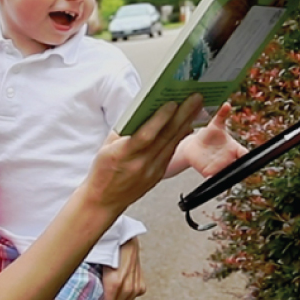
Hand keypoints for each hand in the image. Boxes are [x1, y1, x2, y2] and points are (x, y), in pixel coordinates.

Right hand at [85, 95, 202, 216]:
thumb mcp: (107, 147)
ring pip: (172, 143)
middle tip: (195, 99)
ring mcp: (151, 170)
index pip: (146, 135)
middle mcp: (140, 163)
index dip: (160, 119)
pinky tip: (187, 126)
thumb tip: (142, 110)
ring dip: (185, 123)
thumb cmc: (103, 171)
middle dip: (182, 115)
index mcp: (124, 154)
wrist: (105, 200)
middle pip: (165, 136)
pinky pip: (171, 152)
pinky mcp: (157, 175)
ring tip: (195, 108)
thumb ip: (124, 129)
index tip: (172, 104)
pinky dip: (179, 137)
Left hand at [100, 237, 145, 299]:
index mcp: (114, 285)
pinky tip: (118, 290)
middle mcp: (128, 289)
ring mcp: (136, 288)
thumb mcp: (94, 267)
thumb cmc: (106, 250)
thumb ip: (92, 286)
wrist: (123, 238)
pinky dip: (124, 298)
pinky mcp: (141, 286)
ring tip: (108, 298)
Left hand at [179, 103, 248, 177]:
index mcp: (234, 148)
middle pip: (237, 167)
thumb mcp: (214, 124)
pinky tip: (211, 178)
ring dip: (226, 175)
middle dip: (238, 168)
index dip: (246, 156)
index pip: (244, 154)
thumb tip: (226, 103)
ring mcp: (220, 168)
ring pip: (226, 175)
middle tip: (234, 165)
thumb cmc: (208, 135)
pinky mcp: (209, 173)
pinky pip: (213, 179)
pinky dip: (213, 180)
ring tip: (223, 172)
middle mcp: (229, 160)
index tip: (245, 155)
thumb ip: (221, 114)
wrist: (194, 146)